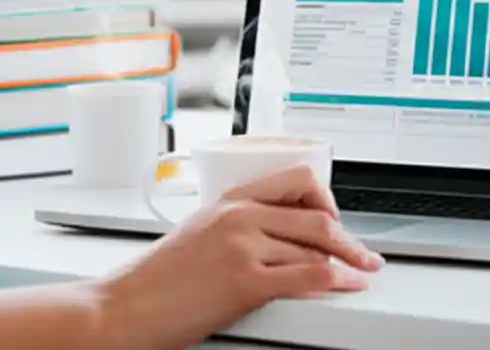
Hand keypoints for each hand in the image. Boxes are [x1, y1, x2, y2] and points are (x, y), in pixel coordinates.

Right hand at [95, 164, 383, 349]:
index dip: (325, 201)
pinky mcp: (246, 281)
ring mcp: (243, 246)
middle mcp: (238, 216)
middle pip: (315, 216)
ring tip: (361, 272)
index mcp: (227, 200)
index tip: (336, 219)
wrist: (125, 306)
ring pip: (317, 246)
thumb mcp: (198, 235)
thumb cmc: (156, 280)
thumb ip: (237, 229)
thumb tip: (278, 240)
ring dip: (349, 262)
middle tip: (364, 252)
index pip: (294, 182)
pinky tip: (349, 284)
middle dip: (349, 237)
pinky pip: (310, 275)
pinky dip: (340, 279)